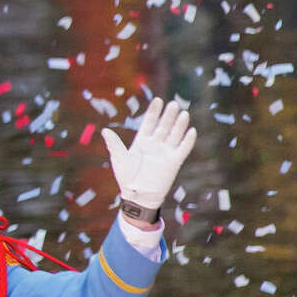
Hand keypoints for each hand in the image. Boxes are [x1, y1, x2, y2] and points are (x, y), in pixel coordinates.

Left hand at [102, 97, 195, 218]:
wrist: (138, 196)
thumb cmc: (126, 178)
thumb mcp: (119, 159)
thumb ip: (114, 144)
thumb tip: (105, 130)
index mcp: (141, 142)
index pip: (149, 123)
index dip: (154, 112)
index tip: (158, 100)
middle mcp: (155, 145)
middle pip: (163, 126)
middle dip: (168, 115)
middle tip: (173, 103)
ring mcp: (165, 153)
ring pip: (174, 135)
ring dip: (179, 125)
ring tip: (184, 113)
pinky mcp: (174, 162)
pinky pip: (183, 149)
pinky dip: (187, 141)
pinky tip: (192, 131)